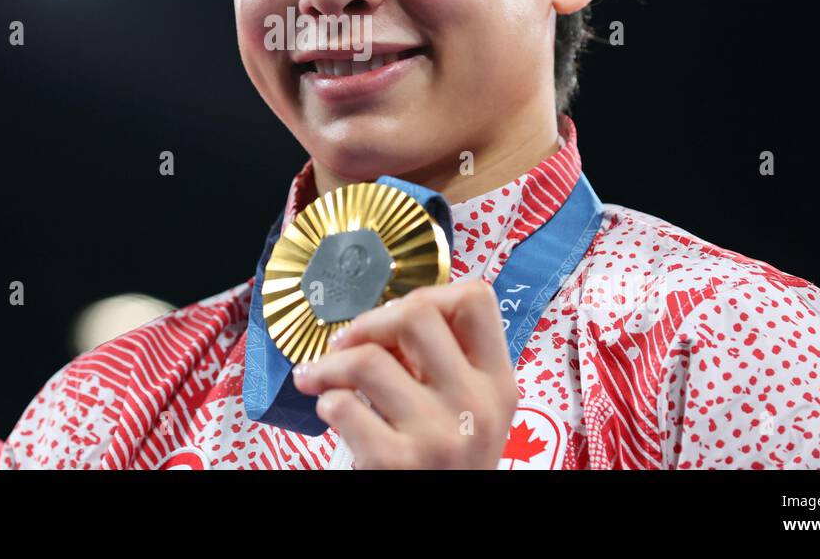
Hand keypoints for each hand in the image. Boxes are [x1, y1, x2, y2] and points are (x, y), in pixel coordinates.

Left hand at [292, 280, 518, 468]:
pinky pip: (343, 406)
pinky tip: (332, 412)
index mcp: (498, 382)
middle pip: (416, 313)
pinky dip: (326, 403)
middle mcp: (476, 405)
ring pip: (367, 359)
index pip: (476, 299)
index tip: (399, 317)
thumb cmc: (447, 460)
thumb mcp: (471, 409)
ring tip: (320, 378)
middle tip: (347, 343)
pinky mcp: (398, 463)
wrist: (450, 526)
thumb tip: (381, 319)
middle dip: (368, 322)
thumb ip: (446, 362)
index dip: (430, 294)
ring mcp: (438, 436)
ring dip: (329, 365)